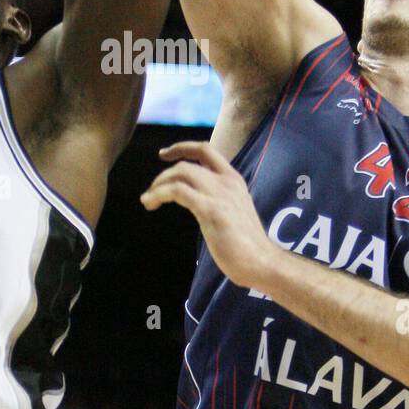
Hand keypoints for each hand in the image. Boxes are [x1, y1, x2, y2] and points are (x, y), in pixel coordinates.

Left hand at [141, 141, 270, 288]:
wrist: (261, 261)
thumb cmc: (246, 244)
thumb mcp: (232, 212)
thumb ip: (218, 201)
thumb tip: (196, 201)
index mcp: (233, 180)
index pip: (206, 150)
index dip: (182, 147)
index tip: (164, 154)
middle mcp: (227, 181)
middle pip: (187, 164)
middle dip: (163, 175)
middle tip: (151, 192)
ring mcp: (219, 194)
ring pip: (180, 172)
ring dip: (158, 184)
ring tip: (148, 200)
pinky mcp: (210, 209)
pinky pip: (177, 190)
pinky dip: (158, 194)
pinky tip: (150, 203)